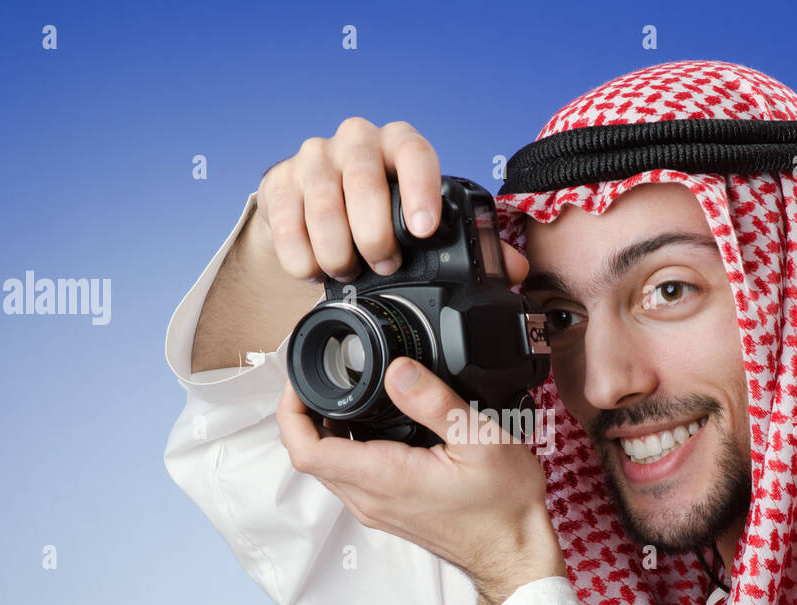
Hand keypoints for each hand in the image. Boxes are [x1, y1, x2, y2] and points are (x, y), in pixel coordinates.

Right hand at [254, 116, 527, 283]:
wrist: (321, 213)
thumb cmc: (385, 216)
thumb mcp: (426, 223)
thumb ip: (470, 243)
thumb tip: (516, 270)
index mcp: (401, 146)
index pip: (414, 152)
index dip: (420, 189)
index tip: (425, 229)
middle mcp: (358, 142)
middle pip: (362, 175)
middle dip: (373, 228)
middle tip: (383, 264)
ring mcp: (315, 158)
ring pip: (322, 197)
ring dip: (335, 244)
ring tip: (346, 272)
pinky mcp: (280, 181)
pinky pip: (284, 216)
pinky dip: (299, 251)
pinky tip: (311, 271)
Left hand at [277, 360, 566, 604]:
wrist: (515, 551)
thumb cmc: (503, 505)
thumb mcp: (478, 439)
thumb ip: (433, 401)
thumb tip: (398, 369)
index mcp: (383, 478)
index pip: (306, 449)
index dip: (291, 410)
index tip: (302, 381)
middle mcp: (370, 499)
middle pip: (309, 457)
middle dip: (304, 414)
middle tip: (322, 378)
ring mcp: (377, 509)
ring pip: (328, 467)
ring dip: (323, 432)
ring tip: (345, 394)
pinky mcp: (388, 511)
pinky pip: (349, 477)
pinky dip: (345, 447)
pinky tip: (371, 424)